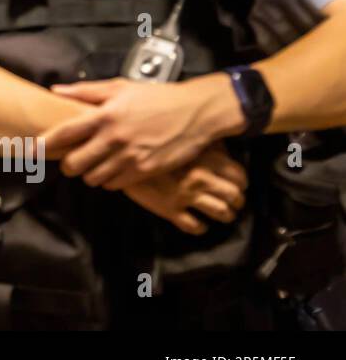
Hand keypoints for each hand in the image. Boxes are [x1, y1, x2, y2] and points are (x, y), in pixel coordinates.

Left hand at [43, 74, 239, 188]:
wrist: (197, 113)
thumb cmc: (158, 98)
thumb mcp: (120, 87)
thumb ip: (86, 92)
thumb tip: (56, 91)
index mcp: (104, 115)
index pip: (64, 133)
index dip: (45, 144)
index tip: (34, 150)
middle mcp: (113, 138)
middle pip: (74, 164)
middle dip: (68, 164)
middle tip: (72, 160)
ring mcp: (129, 157)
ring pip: (92, 178)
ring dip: (88, 174)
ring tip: (93, 165)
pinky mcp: (144, 171)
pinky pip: (114, 184)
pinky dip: (108, 180)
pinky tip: (112, 170)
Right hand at [122, 143, 247, 233]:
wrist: (117, 150)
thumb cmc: (149, 135)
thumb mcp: (180, 132)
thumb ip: (200, 138)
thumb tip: (221, 145)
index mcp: (207, 158)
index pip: (240, 176)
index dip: (241, 182)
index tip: (238, 183)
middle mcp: (202, 179)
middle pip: (234, 197)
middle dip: (237, 201)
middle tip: (233, 201)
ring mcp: (187, 196)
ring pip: (221, 213)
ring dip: (225, 215)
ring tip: (223, 214)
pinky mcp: (170, 210)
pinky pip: (195, 226)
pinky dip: (201, 227)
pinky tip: (199, 223)